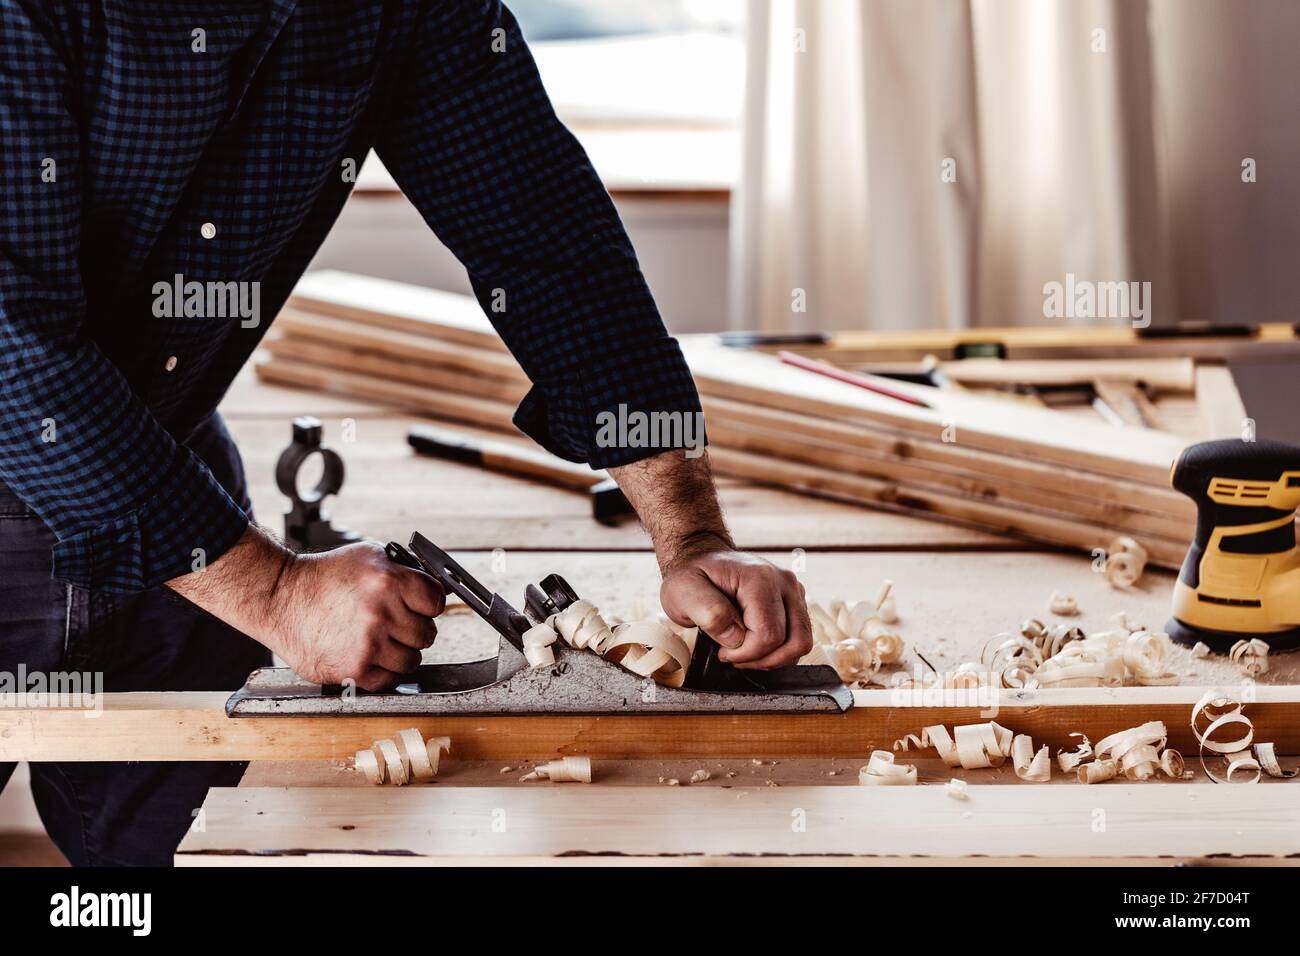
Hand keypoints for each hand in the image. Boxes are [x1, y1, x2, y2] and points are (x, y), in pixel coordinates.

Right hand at [269, 541, 444, 689]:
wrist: (281, 598)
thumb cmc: (325, 576)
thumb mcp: (370, 556)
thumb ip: (406, 569)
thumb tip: (438, 586)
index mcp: (390, 581)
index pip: (436, 601)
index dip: (428, 604)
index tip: (420, 606)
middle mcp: (382, 613)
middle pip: (427, 633)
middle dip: (414, 628)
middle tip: (397, 624)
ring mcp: (369, 644)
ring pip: (412, 660)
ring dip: (402, 653)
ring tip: (383, 641)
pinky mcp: (354, 669)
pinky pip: (390, 680)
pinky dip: (386, 672)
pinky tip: (373, 657)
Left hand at [660, 546, 811, 669]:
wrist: (700, 558)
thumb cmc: (692, 575)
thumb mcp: (684, 592)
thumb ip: (709, 613)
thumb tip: (737, 637)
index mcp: (760, 578)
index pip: (769, 634)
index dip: (745, 653)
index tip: (722, 651)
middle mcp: (784, 582)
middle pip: (794, 641)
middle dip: (762, 659)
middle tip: (734, 655)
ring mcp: (793, 591)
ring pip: (802, 642)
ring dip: (774, 658)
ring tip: (745, 652)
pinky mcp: (794, 601)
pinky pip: (798, 636)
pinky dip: (779, 650)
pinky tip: (754, 644)